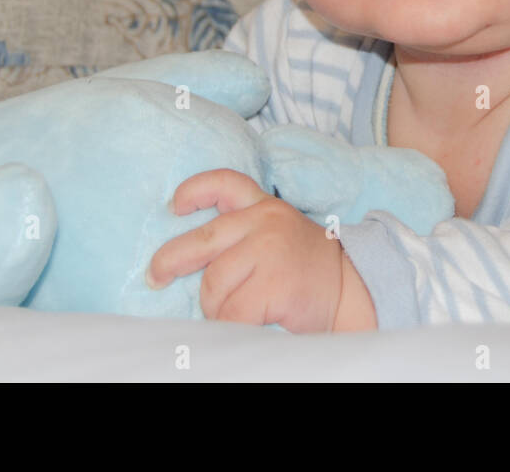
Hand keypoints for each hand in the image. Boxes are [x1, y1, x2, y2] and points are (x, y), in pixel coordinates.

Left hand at [144, 169, 346, 332]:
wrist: (355, 294)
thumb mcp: (278, 236)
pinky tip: (248, 324)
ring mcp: (269, 252)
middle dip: (169, 262)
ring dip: (215, 308)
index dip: (194, 191)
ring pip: (213, 286)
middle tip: (155, 278)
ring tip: (236, 312)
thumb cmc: (307, 271)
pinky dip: (230, 326)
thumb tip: (186, 258)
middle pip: (200, 243)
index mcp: (264, 208)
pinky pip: (231, 313)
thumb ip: (242, 235)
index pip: (224, 184)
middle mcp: (265, 222)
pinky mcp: (275, 284)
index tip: (174, 206)